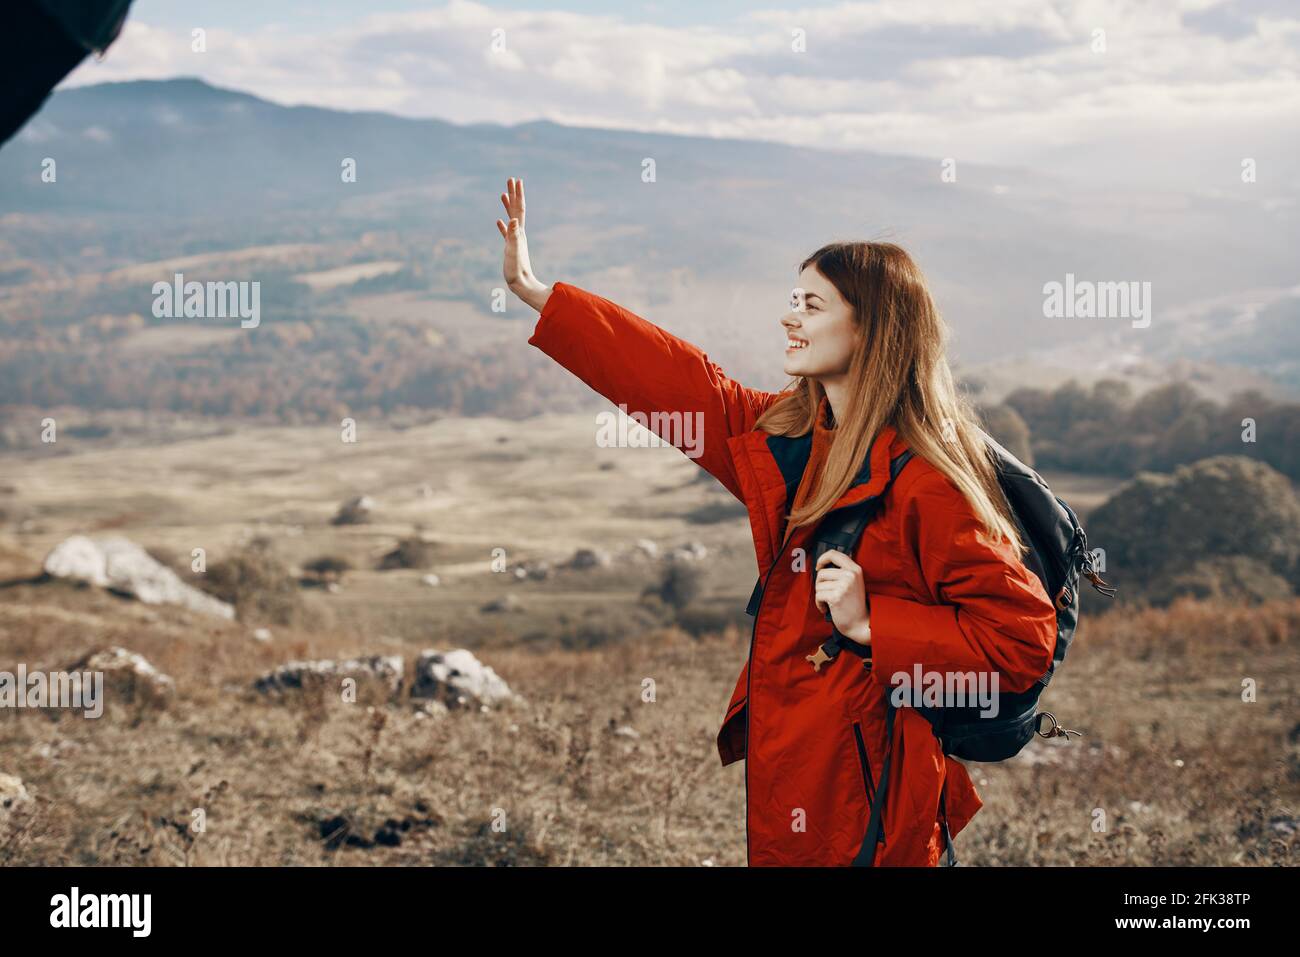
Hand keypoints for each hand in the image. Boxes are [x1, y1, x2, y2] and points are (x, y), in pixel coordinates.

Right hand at [496, 176, 550, 311]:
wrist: (521, 284)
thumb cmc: (516, 269)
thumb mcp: (513, 250)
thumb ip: (513, 235)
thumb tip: (514, 219)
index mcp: (520, 232)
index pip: (519, 209)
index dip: (518, 194)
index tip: (516, 180)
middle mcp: (519, 233)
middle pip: (517, 209)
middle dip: (514, 194)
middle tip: (510, 179)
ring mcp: (515, 239)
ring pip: (511, 218)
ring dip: (508, 205)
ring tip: (503, 194)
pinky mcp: (510, 247)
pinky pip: (506, 232)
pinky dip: (503, 225)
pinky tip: (499, 221)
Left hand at [814, 549, 870, 645]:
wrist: (860, 623)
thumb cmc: (853, 604)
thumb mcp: (854, 582)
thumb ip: (843, 571)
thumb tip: (823, 563)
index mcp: (855, 569)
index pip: (834, 554)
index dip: (822, 559)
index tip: (819, 567)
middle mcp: (850, 575)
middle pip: (822, 573)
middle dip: (820, 585)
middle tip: (828, 594)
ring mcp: (844, 585)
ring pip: (818, 585)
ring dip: (821, 596)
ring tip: (830, 602)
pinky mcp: (836, 596)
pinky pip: (818, 596)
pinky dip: (819, 604)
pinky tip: (827, 608)